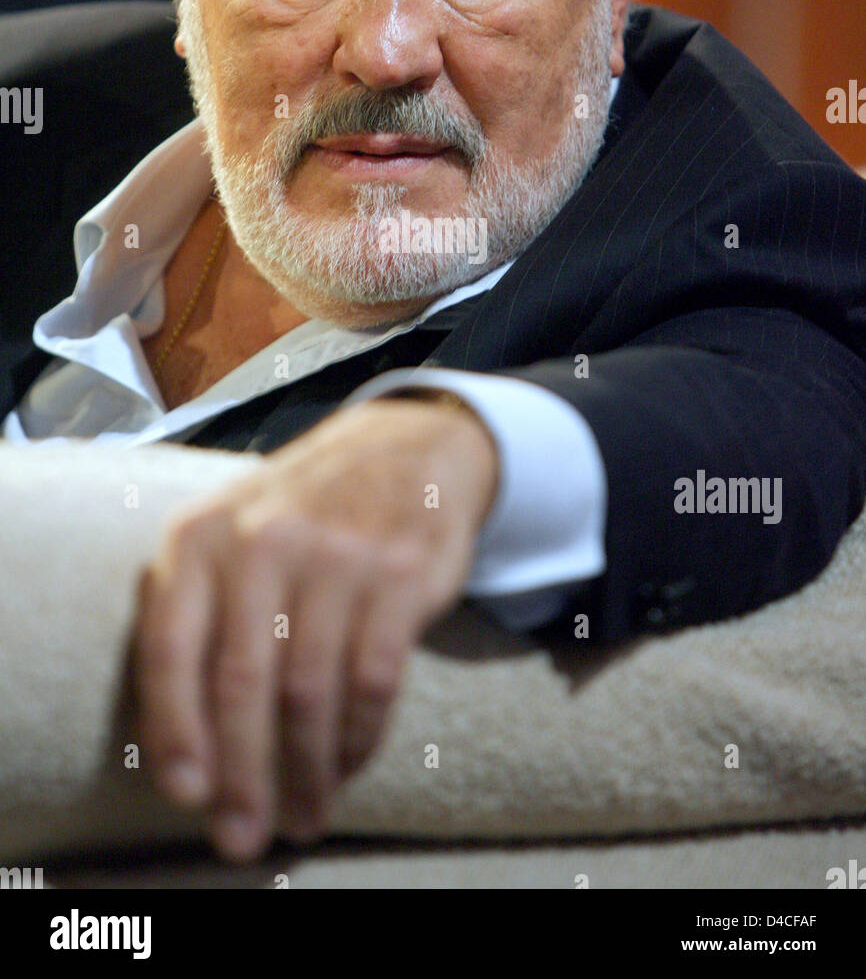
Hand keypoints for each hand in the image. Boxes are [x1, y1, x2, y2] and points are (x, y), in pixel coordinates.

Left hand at [133, 396, 497, 859]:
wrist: (401, 450)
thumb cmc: (295, 518)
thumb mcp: (225, 539)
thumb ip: (192, 618)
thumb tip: (177, 749)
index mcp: (200, 535)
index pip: (170, 645)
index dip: (173, 729)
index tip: (186, 795)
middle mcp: (263, 538)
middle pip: (243, 681)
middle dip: (242, 775)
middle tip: (244, 837)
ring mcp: (336, 553)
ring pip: (311, 691)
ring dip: (305, 771)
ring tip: (303, 816)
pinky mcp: (400, 573)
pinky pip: (373, 680)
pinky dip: (359, 738)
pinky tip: (347, 765)